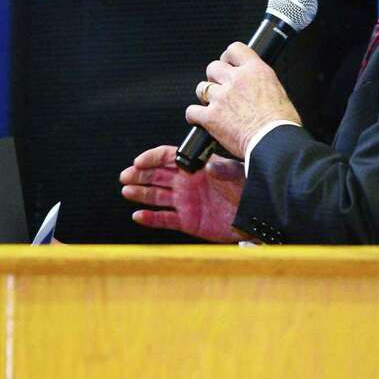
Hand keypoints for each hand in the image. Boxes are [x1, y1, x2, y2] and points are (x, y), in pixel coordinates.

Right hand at [119, 145, 245, 241]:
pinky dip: (150, 218)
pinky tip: (138, 215)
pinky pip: (164, 219)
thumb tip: (209, 166)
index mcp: (194, 167)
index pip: (167, 157)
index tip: (138, 162)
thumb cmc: (246, 190)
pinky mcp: (186, 221)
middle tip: (125, 176)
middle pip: (156, 176)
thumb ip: (223, 169)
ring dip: (140, 193)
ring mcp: (184, 202)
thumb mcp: (237, 174)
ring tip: (127, 192)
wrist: (252, 217)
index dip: (151, 158)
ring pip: (156, 196)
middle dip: (139, 175)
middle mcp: (185, 183)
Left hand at [189, 42, 300, 156]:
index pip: (235, 49)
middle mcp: (236, 80)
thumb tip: (254, 88)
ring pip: (202, 88)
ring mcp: (221, 97)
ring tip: (213, 106)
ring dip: (206, 96)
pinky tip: (200, 120)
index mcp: (256, 71)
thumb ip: (260, 84)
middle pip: (213, 67)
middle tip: (221, 89)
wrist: (275, 142)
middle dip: (215, 78)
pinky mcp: (211, 117)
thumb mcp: (278, 92)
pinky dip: (194, 116)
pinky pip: (192, 111)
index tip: (227, 63)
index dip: (228, 57)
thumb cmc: (282, 124)